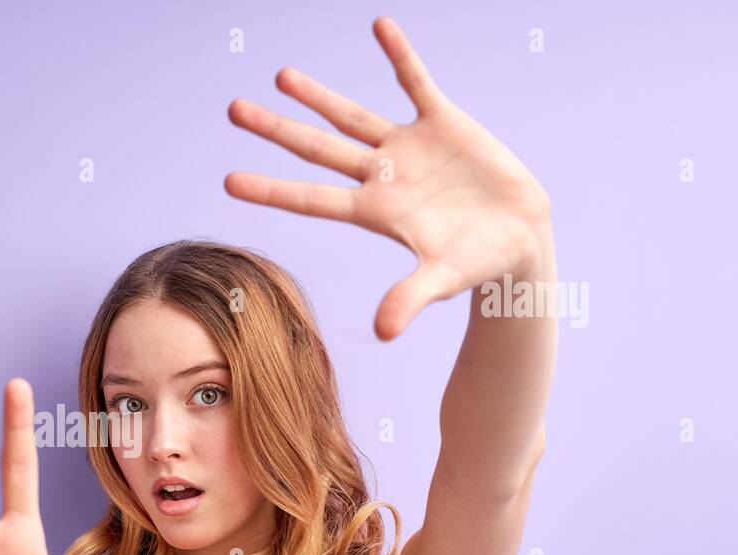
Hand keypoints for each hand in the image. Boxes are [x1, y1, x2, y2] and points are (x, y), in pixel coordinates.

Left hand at [225, 16, 552, 339]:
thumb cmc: (476, 263)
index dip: (270, 189)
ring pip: (352, 116)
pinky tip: (379, 25)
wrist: (518, 236)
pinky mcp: (443, 123)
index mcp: (372, 212)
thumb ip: (409, 299)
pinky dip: (400, 56)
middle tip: (232, 111)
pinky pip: (415, 82)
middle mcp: (380, 176)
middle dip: (276, 130)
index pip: (310, 199)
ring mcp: (407, 147)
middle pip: (317, 149)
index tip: (227, 181)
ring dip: (317, 96)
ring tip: (279, 75)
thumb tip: (383, 332)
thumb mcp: (442, 280)